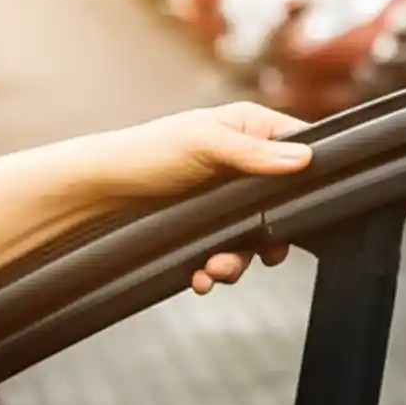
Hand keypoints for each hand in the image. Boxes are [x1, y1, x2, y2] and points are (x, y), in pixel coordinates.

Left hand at [91, 102, 311, 294]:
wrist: (98, 191)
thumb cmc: (146, 152)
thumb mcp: (204, 143)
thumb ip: (255, 153)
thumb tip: (304, 158)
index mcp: (251, 128)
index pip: (301, 146)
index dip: (307, 176)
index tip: (303, 204)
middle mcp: (246, 161)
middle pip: (283, 202)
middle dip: (269, 236)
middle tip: (264, 253)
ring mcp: (230, 195)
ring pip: (257, 234)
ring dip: (239, 259)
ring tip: (215, 269)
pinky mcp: (212, 223)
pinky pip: (230, 250)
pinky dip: (217, 269)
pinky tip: (202, 276)